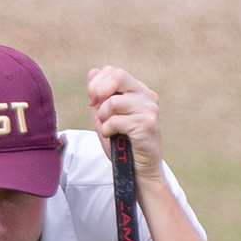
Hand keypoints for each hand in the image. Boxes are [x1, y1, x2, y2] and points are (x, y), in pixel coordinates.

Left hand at [87, 66, 163, 180]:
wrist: (139, 169)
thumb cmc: (123, 144)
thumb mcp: (107, 116)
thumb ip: (101, 95)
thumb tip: (93, 71)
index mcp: (138, 91)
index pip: (114, 72)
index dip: (97, 83)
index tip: (92, 101)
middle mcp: (146, 96)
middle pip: (118, 76)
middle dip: (99, 91)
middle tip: (95, 107)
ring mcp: (149, 109)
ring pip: (113, 102)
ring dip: (103, 116)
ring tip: (107, 127)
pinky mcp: (147, 124)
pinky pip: (116, 120)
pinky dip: (107, 129)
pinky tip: (112, 136)